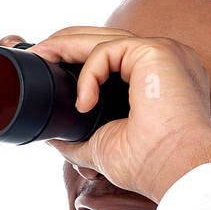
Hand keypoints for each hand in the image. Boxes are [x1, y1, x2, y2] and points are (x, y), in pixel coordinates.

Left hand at [30, 27, 210, 202]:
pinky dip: (88, 75)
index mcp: (158, 80)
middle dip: (65, 44)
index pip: (113, 58)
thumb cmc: (151, 165)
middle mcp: (165, 61)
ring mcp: (163, 52)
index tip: (48, 69)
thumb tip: (52, 137)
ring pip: (104, 39)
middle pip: (106, 40)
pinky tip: (84, 105)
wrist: (174, 171)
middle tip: (36, 56)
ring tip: (42, 60)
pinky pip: (106, 51)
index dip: (78, 58)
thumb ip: (79, 139)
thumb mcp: (104, 147)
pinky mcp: (155, 51)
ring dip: (65, 46)